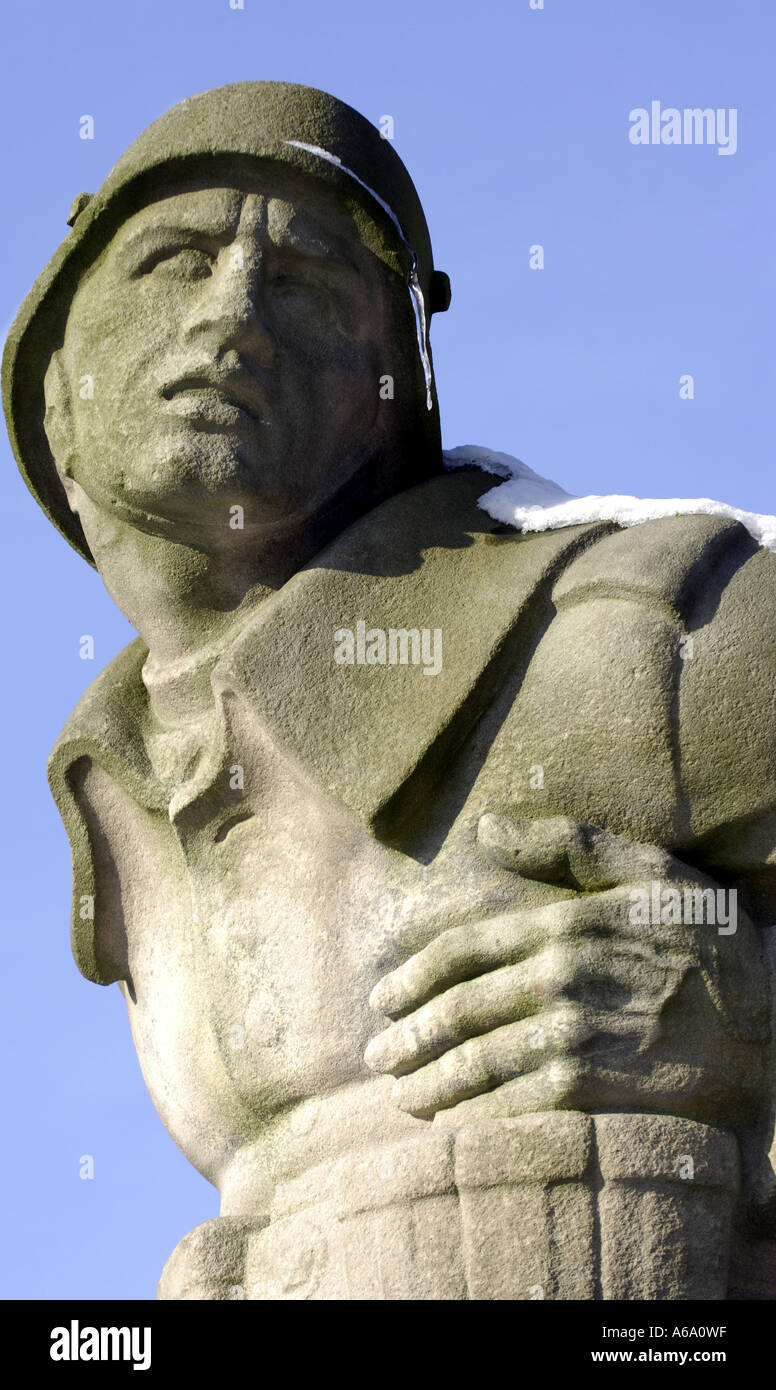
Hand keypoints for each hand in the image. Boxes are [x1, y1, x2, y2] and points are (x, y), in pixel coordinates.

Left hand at [364, 815, 770, 1130]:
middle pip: (456, 1012)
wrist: (773, 1028)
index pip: (460, 952)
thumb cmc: (711, 946)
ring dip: (427, 1082)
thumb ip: (570, 846)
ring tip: (401, 1095)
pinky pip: (508, 1107)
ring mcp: (572, 1037)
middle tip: (377, 1057)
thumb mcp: (653, 874)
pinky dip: (469, 1118)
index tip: (382, 999)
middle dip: (406, 1038)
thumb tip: (486, 828)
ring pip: (472, 1063)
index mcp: (563, 924)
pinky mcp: (590, 1091)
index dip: (411, 978)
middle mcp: (558, 979)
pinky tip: (451, 1126)